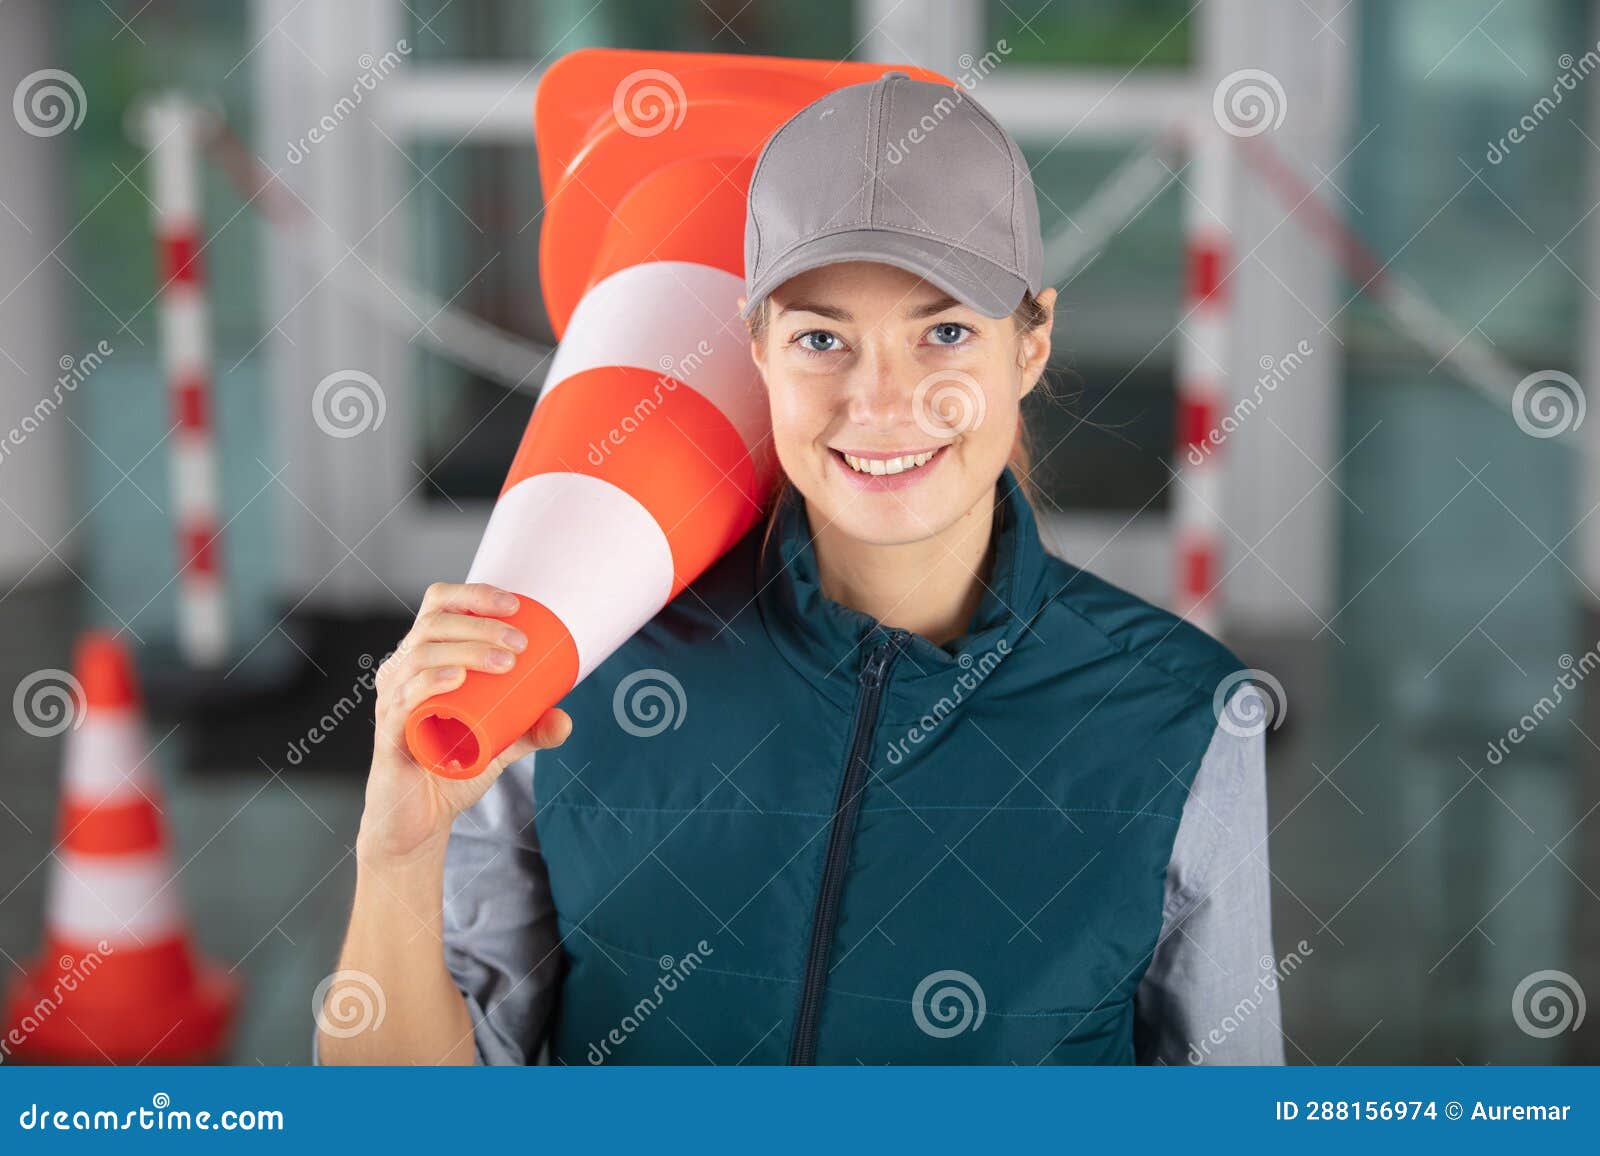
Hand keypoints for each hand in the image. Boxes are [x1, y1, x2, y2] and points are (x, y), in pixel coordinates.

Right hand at [358, 581, 571, 865]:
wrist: (420, 822)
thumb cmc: (450, 770)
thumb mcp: (500, 745)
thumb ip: (531, 730)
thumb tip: (565, 718)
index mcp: (424, 660)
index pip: (440, 606)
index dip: (474, 595)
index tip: (515, 605)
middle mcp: (402, 672)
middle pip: (434, 624)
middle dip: (481, 625)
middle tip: (520, 645)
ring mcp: (392, 699)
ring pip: (421, 654)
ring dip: (467, 650)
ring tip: (505, 662)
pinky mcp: (389, 731)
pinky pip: (404, 696)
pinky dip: (432, 681)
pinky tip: (457, 678)